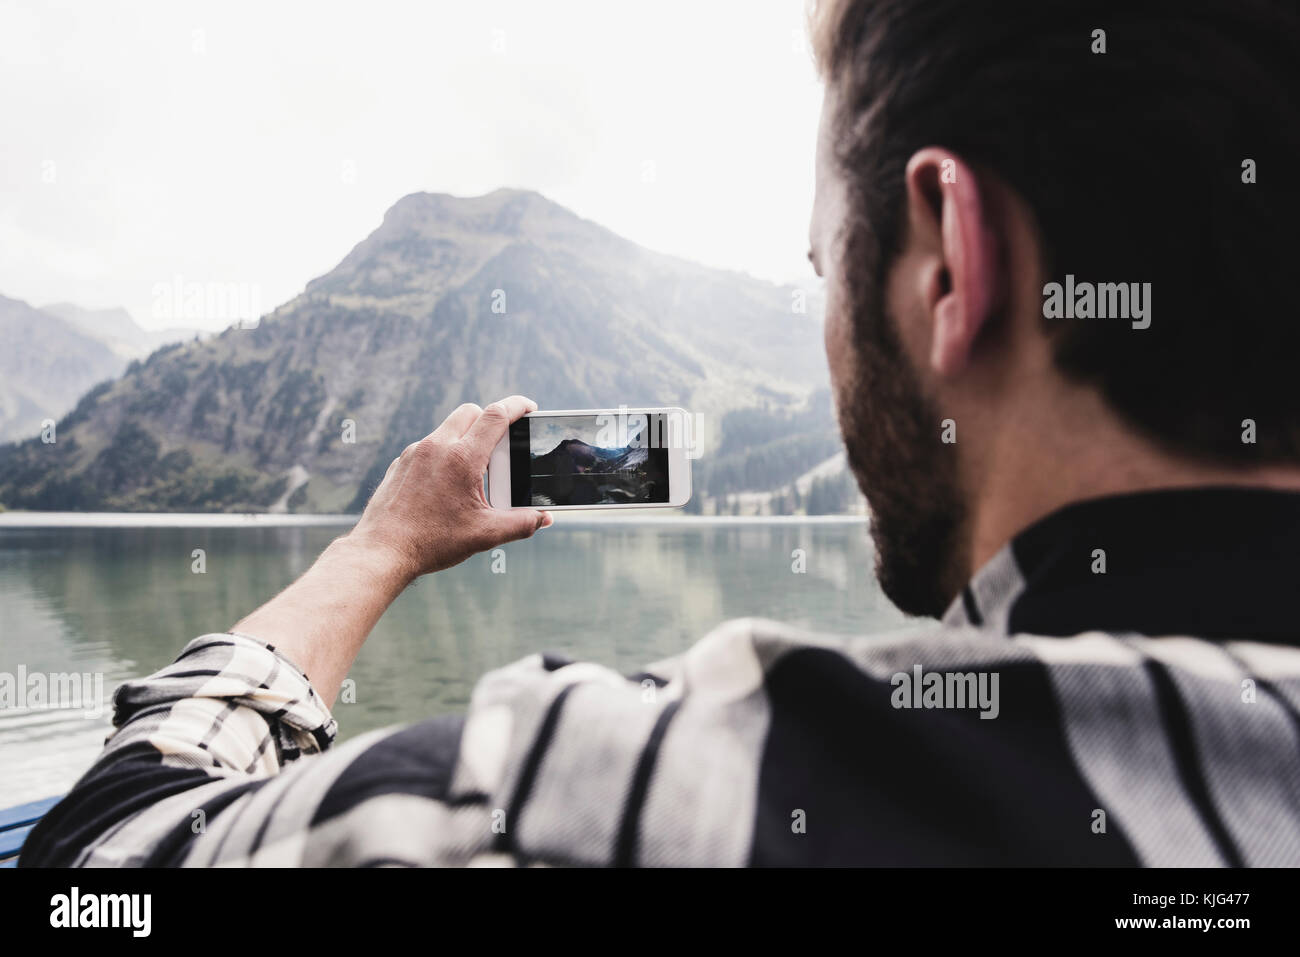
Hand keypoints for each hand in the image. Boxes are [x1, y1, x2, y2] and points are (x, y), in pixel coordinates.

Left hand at [346, 395, 550, 580]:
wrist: (382, 552)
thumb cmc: (432, 542)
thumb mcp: (485, 535)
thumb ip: (521, 523)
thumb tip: (543, 518)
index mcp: (462, 458)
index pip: (496, 415)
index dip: (517, 406)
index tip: (529, 408)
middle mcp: (437, 447)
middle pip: (471, 412)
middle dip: (490, 420)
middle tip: (502, 444)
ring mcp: (414, 453)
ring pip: (447, 429)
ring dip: (465, 439)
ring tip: (475, 473)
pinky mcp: (400, 464)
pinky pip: (428, 448)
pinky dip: (443, 455)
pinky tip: (446, 486)